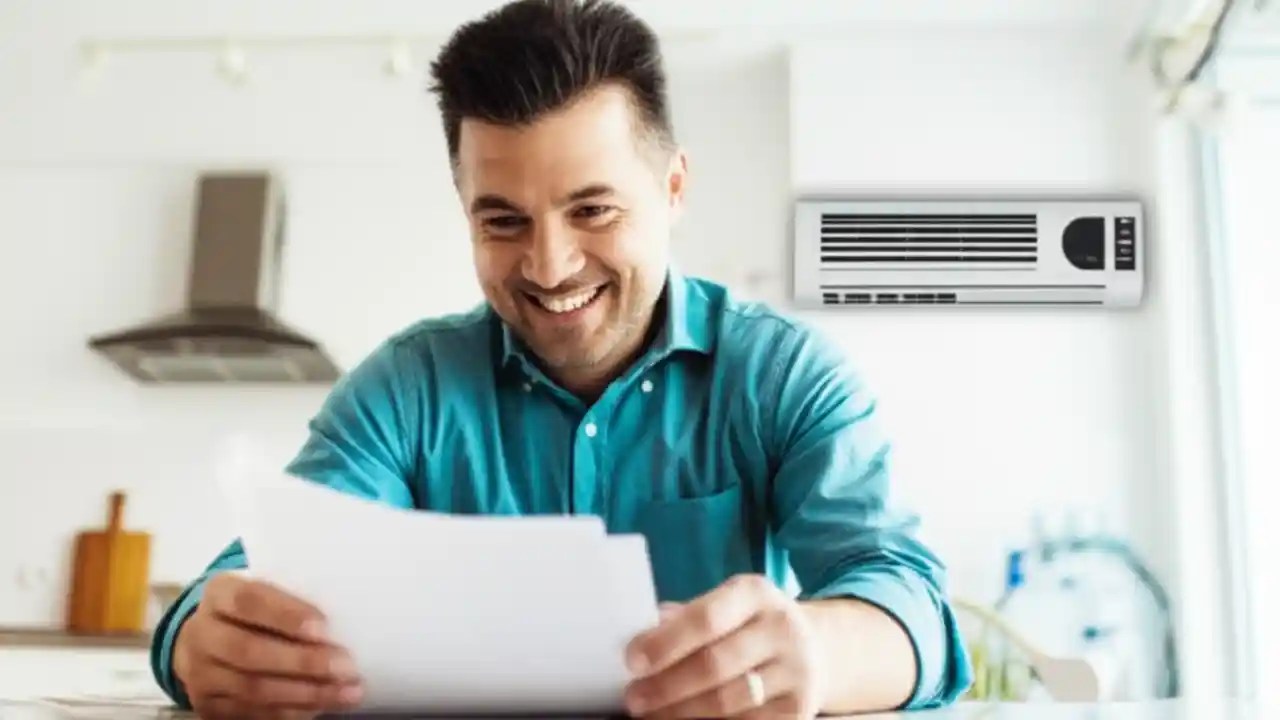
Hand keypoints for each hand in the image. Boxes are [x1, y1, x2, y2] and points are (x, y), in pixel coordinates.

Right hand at [172, 571, 364, 719]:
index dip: (285, 614)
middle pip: (248, 651)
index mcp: (218, 593)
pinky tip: (322, 705)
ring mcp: (201, 673)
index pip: (248, 600)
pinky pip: (252, 712)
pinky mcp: (208, 705)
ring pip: (252, 688)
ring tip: (346, 691)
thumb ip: (292, 599)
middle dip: (302, 661)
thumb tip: (342, 620)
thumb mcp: (267, 590)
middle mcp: (201, 634)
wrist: (208, 638)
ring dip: (306, 693)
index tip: (324, 627)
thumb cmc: (256, 608)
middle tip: (345, 666)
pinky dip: (292, 711)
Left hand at [623, 575, 824, 718]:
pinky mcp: (799, 708)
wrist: (813, 649)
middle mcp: (781, 628)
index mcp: (755, 593)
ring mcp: (795, 670)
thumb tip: (640, 638)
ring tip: (652, 715)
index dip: (666, 642)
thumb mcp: (725, 606)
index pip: (706, 618)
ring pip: (728, 701)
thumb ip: (685, 619)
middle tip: (634, 698)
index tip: (632, 660)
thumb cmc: (748, 626)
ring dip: (682, 712)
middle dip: (667, 685)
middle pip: (714, 664)